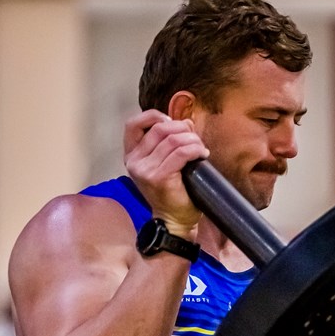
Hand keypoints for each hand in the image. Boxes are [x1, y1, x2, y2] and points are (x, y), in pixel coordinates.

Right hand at [124, 110, 207, 235]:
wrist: (175, 219)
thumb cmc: (172, 190)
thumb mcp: (162, 162)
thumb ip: (167, 141)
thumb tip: (186, 121)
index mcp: (131, 155)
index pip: (133, 124)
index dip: (153, 116)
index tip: (171, 121)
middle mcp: (134, 161)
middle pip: (159, 129)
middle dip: (182, 128)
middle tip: (195, 138)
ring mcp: (145, 170)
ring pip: (173, 139)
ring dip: (193, 140)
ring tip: (201, 149)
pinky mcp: (159, 177)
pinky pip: (182, 153)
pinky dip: (196, 149)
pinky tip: (202, 155)